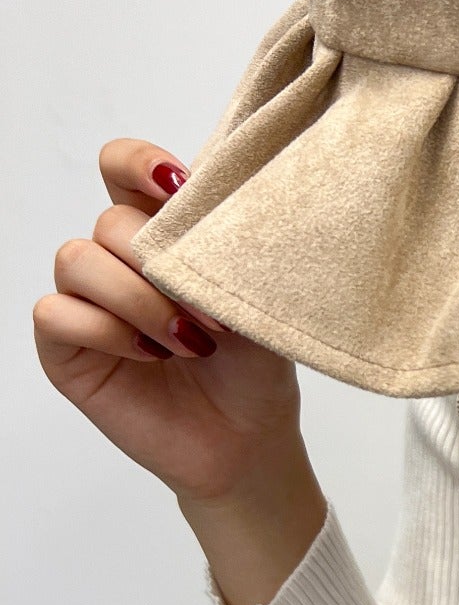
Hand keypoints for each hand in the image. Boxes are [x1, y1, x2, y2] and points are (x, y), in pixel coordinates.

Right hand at [34, 138, 303, 503]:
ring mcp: (87, 304)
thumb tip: (201, 204)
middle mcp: (117, 262)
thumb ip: (225, 248)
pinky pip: (57, 313)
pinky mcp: (66, 350)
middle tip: (211, 315)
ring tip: (189, 343)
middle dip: (160, 264)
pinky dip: (107, 330)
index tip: (178, 187)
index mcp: (161, 235)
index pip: (121, 169)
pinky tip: (151, 355)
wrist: (249, 441)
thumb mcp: (255, 298)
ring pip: (77, 260)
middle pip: (109, 221)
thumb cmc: (255, 369)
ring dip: (138, 299)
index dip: (138, 163)